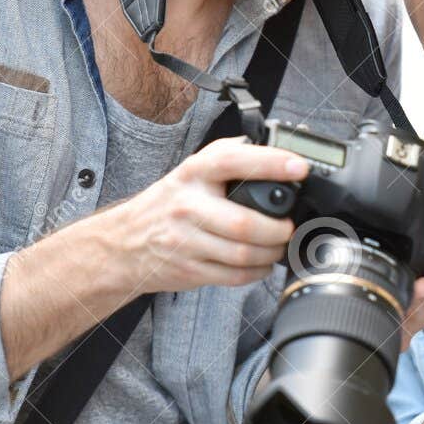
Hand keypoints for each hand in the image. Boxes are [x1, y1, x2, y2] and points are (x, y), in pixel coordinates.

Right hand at [107, 136, 308, 294]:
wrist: (124, 243)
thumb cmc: (167, 204)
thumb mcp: (190, 171)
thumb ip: (226, 155)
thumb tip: (267, 147)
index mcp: (193, 174)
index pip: (233, 162)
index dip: (270, 163)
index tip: (299, 168)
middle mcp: (188, 206)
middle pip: (244, 224)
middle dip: (277, 230)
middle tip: (288, 227)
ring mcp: (186, 241)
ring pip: (243, 254)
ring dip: (271, 253)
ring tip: (278, 246)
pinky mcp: (189, 270)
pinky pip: (235, 276)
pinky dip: (258, 272)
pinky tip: (261, 263)